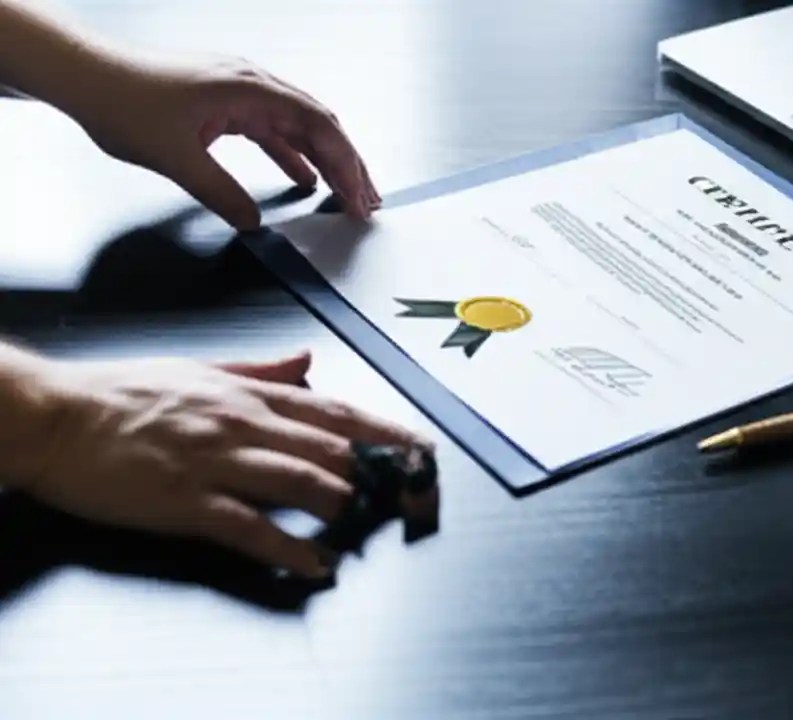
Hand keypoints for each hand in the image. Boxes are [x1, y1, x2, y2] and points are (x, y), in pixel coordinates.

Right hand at [18, 351, 427, 577]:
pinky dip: (289, 549)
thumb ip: (260, 369)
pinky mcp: (187, 501)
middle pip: (329, 447)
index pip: (333, 410)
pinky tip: (314, 564)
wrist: (56, 416)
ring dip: (339, 505)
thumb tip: (309, 361)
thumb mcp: (198, 367)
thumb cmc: (121, 393)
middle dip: (372, 473)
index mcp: (246, 393)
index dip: (383, 429)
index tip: (420, 444)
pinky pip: (252, 527)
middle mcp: (241, 423)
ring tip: (359, 522)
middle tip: (400, 493)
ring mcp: (216, 462)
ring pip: (302, 481)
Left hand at [71, 51, 379, 230]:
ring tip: (346, 194)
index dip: (345, 165)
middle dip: (349, 165)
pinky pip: (273, 130)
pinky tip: (302, 179)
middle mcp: (252, 84)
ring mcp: (240, 91)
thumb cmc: (123, 101)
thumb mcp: (175, 159)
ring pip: (299, 127)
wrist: (83, 74)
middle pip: (319, 125)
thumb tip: (253, 223)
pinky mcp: (226, 102)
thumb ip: (221, 193)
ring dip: (326, 161)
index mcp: (249, 89)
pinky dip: (293, 155)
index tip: (359, 198)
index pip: (317, 126)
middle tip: (367, 202)